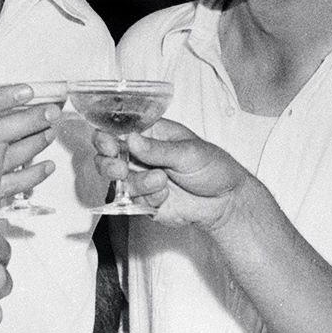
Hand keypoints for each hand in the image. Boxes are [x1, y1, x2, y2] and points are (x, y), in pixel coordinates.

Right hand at [91, 118, 254, 231]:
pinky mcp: (145, 201)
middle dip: (108, 163)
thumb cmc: (212, 166)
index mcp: (150, 135)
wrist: (225, 201)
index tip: (108, 144)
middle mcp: (141, 156)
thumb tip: (131, 139)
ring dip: (137, 183)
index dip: (106, 137)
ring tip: (160, 181)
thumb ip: (158, 150)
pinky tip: (165, 195)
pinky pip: (134, 201)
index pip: (119, 131)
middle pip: (107, 157)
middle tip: (120, 168)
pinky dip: (148, 198)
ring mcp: (142, 179)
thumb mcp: (188, 152)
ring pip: (119, 182)